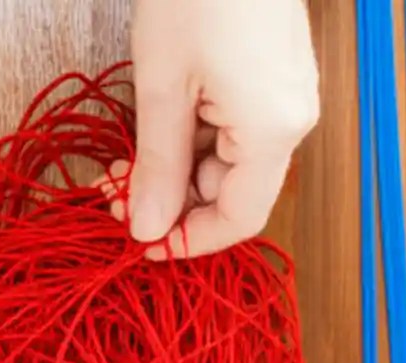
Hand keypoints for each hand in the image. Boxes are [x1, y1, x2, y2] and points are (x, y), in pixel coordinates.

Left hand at [127, 0, 318, 258]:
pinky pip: (234, 126)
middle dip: (171, 201)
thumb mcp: (162, 87)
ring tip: (122, 163)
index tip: (141, 245)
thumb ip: (156, 166)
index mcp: (274, 130)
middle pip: (233, 191)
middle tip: (114, 197)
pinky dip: (192, 137)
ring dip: (175, 169)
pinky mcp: (272, 74)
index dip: (189, 242)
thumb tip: (146, 229)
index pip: (240, 220)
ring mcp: (285, 95)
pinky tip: (152, 129)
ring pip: (228, 160)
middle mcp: (291, 119)